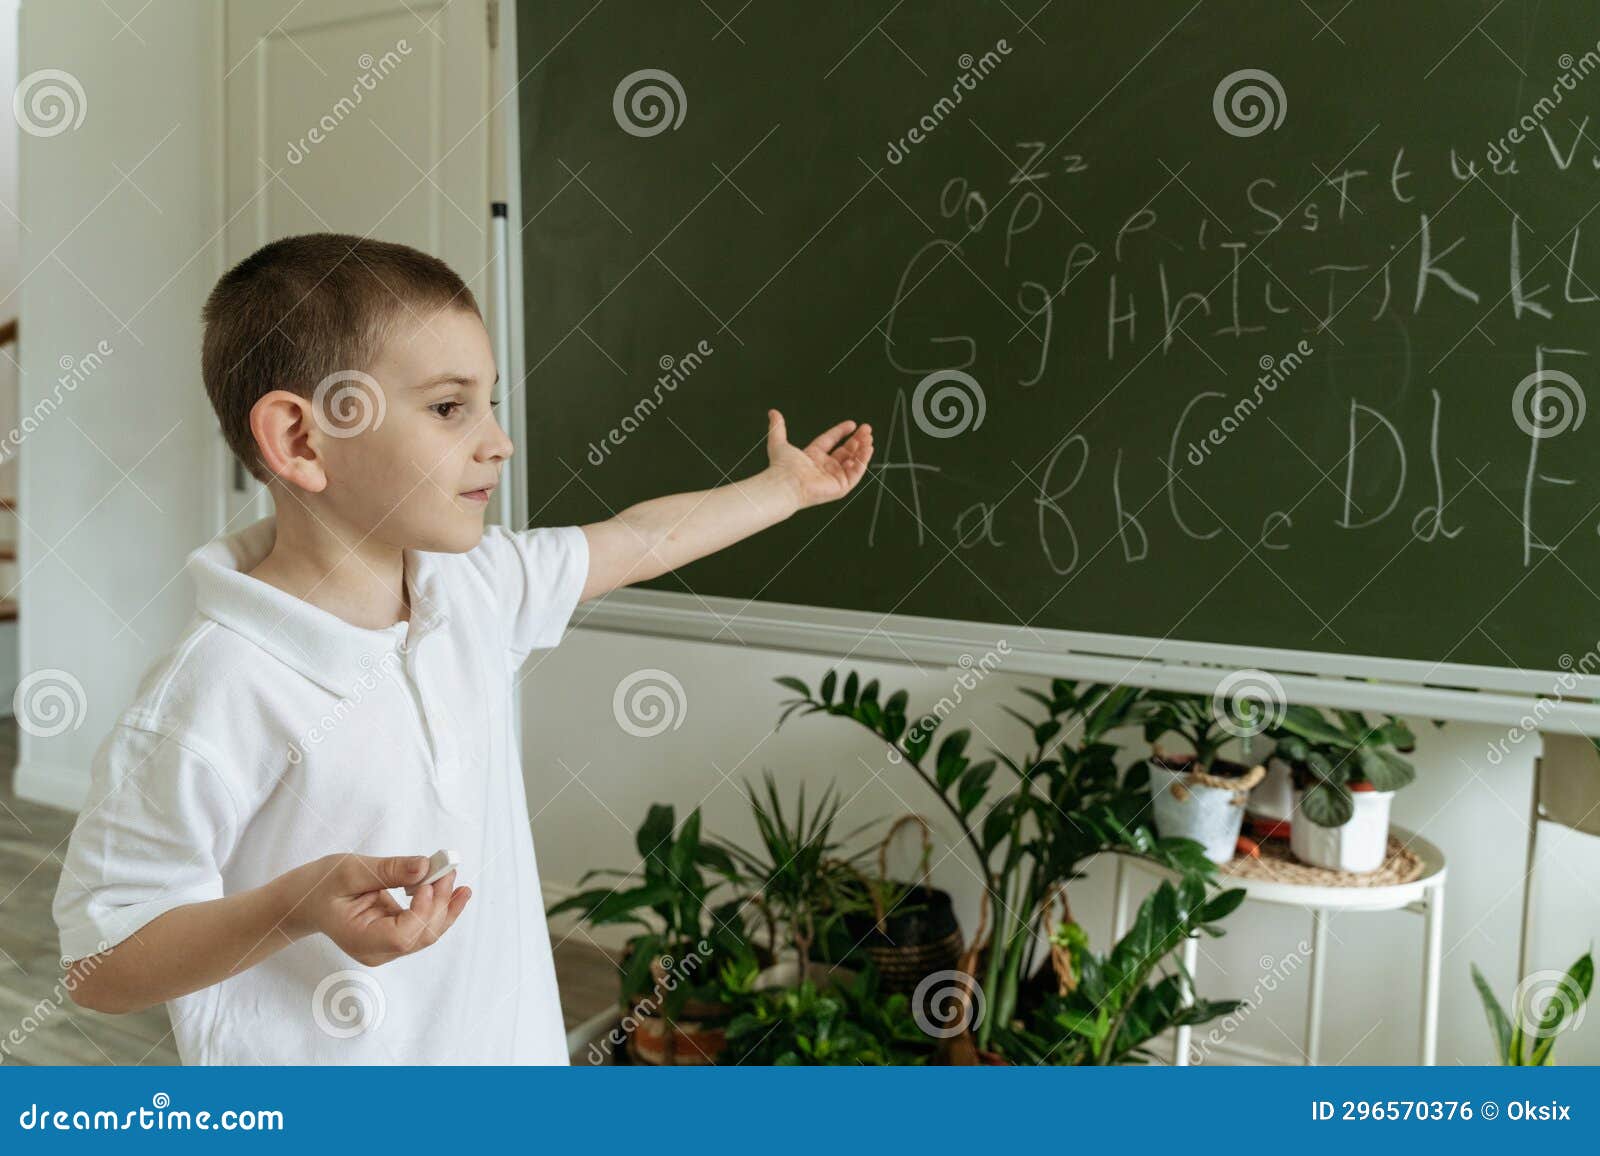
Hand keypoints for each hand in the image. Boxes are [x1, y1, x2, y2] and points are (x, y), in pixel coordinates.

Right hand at [283, 853, 470, 966]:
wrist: (307, 900)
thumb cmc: (321, 886)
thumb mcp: (350, 871)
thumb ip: (389, 870)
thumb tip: (425, 866)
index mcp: (360, 941)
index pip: (401, 936)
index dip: (422, 911)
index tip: (429, 881)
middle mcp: (376, 951)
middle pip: (420, 936)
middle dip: (440, 903)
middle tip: (448, 869)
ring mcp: (387, 948)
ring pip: (427, 933)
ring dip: (446, 907)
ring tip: (459, 882)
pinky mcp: (394, 937)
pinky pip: (423, 926)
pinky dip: (439, 908)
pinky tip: (454, 892)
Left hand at [765, 409, 873, 509]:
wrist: (785, 483)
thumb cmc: (781, 467)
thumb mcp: (779, 442)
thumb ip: (777, 427)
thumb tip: (773, 412)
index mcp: (813, 457)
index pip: (831, 441)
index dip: (841, 432)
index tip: (852, 424)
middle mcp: (824, 467)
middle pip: (845, 451)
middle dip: (857, 440)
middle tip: (866, 429)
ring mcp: (833, 477)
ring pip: (853, 461)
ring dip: (862, 449)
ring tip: (869, 437)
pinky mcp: (841, 486)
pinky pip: (856, 473)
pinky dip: (863, 461)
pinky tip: (867, 449)